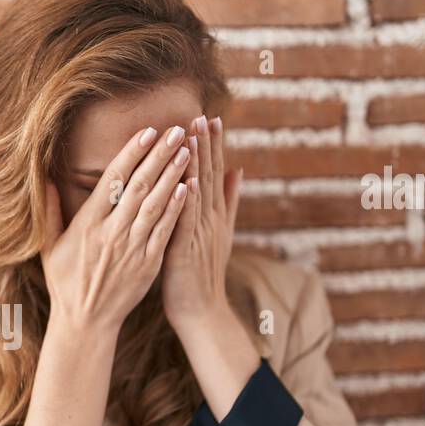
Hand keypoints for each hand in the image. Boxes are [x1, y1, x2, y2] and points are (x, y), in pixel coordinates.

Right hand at [41, 124, 191, 335]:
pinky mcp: (148, 264)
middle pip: (139, 187)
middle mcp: (111, 233)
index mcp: (87, 225)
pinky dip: (177, 209)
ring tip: (187, 151)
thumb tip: (45, 180)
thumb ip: (49, 212)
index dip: (131, 154)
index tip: (147, 132)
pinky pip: (165, 232)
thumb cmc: (65, 282)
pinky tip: (189, 188)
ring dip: (173, 176)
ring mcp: (132, 249)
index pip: (112, 181)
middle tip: (178, 130)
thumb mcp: (48, 247)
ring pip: (156, 205)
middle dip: (159, 156)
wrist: (85, 322)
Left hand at [161, 115, 242, 329]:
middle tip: (201, 115)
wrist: (201, 310)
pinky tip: (188, 182)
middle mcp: (210, 220)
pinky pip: (186, 222)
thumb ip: (228, 201)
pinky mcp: (186, 250)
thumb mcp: (219, 232)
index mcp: (214, 215)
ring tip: (192, 136)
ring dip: (196, 164)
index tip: (210, 117)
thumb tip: (237, 170)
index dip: (213, 145)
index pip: (215, 173)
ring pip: (198, 192)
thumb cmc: (202, 272)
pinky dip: (188, 202)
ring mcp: (200, 234)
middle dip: (205, 145)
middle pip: (209, 176)